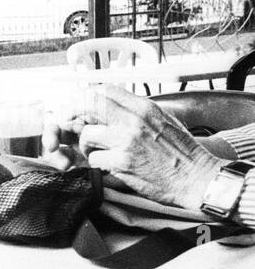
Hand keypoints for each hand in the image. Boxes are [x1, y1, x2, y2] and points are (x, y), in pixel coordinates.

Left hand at [53, 86, 223, 209]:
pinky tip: (110, 168)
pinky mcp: (122, 162)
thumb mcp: (164, 121)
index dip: (87, 98)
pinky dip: (98, 165)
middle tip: (73, 128)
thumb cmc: (181, 152)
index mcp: (145, 107)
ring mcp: (127, 140)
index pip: (105, 90)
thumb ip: (138, 113)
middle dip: (76, 116)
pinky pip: (94, 159)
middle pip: (90, 105)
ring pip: (87, 135)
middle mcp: (134, 120)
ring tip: (99, 153)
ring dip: (88, 147)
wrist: (196, 178)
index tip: (80, 110)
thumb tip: (112, 108)